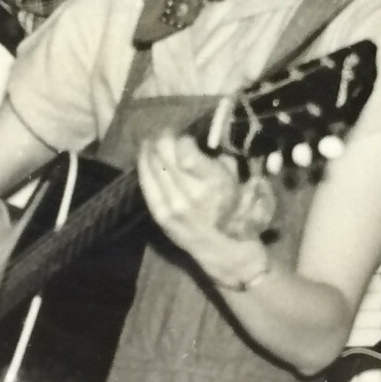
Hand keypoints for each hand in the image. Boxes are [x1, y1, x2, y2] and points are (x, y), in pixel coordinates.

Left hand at [138, 133, 276, 287]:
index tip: (186, 135)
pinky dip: (144, 165)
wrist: (225, 249)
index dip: (183, 138)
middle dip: (164, 137)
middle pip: (164, 153)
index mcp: (213, 183)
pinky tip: (144, 154)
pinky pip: (145, 183)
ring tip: (153, 140)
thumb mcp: (236, 180)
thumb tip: (201, 139)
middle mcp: (190, 194)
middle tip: (167, 132)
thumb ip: (219, 158)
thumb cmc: (235, 211)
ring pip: (152, 165)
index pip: (185, 151)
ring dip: (151, 148)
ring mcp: (171, 205)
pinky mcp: (160, 214)